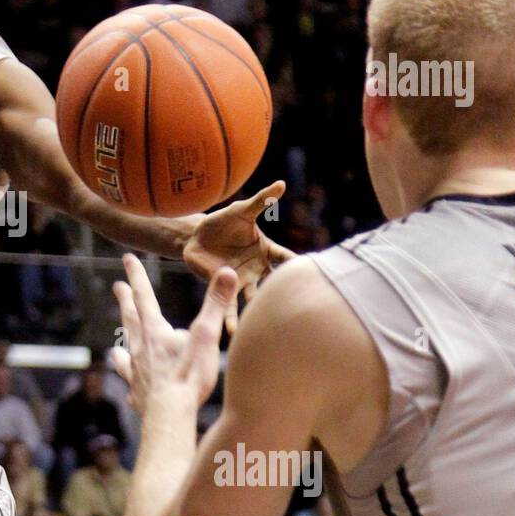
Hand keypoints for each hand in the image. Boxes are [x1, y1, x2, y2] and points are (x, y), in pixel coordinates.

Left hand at [112, 253, 234, 415]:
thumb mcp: (207, 335)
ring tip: (115, 343)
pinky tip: (130, 384)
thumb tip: (226, 270)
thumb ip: (216, 303)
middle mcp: (139, 348)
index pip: (143, 295)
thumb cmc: (189, 375)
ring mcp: (136, 371)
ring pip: (125, 350)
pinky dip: (130, 379)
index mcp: (154, 331)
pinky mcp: (137, 393)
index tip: (127, 259)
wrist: (170, 415)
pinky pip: (131, 382)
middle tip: (117, 286)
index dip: (136, 275)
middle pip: (130, 318)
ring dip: (123, 341)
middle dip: (125, 300)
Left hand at [178, 180, 293, 332]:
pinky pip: (229, 305)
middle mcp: (258, 270)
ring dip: (257, 312)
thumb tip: (281, 183)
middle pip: (275, 284)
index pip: (287, 259)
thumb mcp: (242, 211)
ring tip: (264, 327)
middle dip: (285, 295)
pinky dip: (231, 317)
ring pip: (254, 299)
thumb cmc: (223, 222)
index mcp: (266, 251)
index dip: (300, 265)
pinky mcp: (222, 287)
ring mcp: (242, 280)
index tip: (318, 275)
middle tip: (301, 309)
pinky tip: (232, 332)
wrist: (196, 236)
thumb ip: (261, 200)